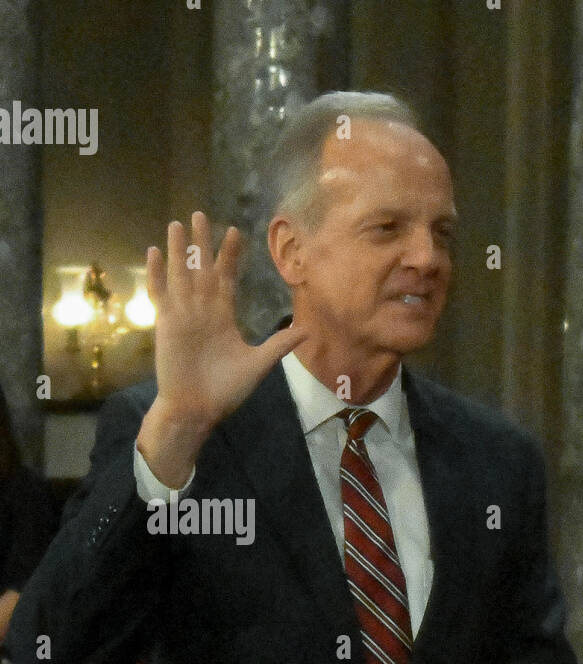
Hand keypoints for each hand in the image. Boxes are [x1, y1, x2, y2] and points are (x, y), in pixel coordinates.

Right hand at [138, 211, 307, 486]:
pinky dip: (157, 274)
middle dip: (202, 242)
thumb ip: (278, 345)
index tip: (236, 231)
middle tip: (200, 213)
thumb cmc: (226, 391)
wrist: (198, 410)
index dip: (230, 255)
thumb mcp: (258, 365)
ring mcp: (183, 315)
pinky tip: (155, 252)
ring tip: (176, 223)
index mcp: (223, 317)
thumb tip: (306, 331)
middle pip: (202, 267)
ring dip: (178, 249)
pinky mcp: (166, 324)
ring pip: (180, 274)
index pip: (227, 277)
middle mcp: (203, 310)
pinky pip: (160, 293)